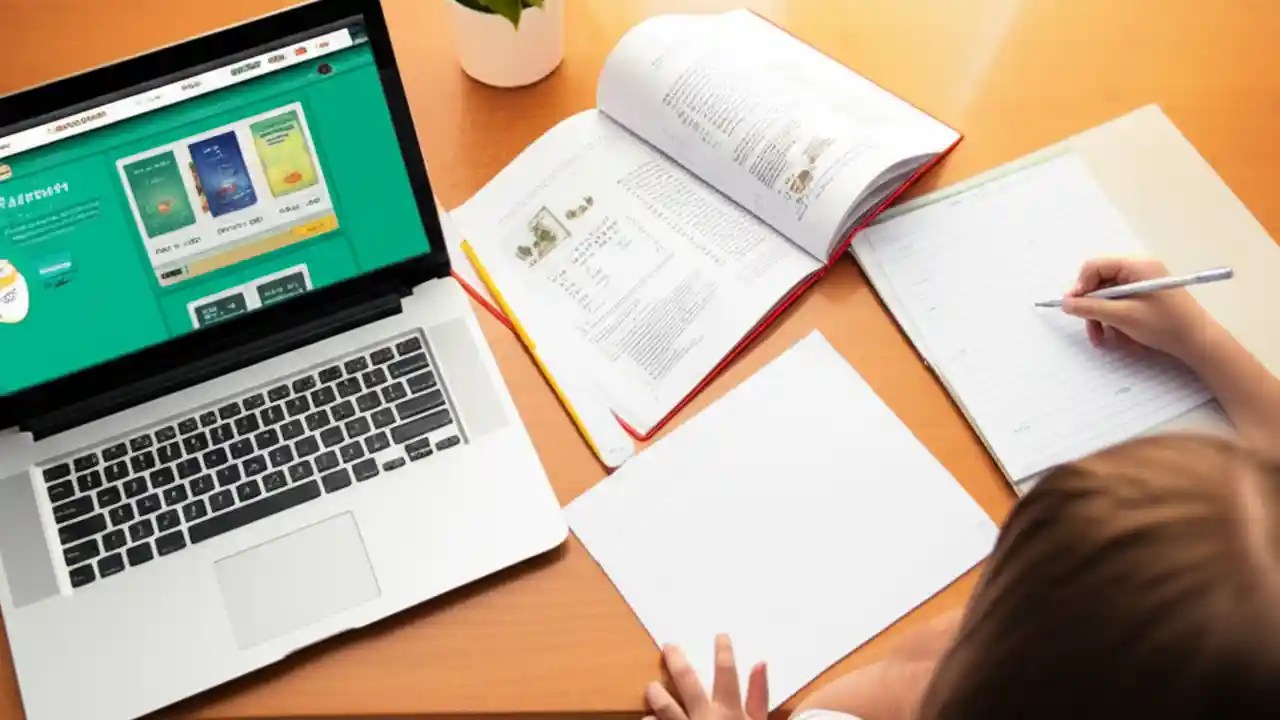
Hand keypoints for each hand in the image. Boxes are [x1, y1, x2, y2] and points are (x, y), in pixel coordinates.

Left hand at [644, 635, 767, 719]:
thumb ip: (759, 696)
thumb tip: (760, 662)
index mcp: (729, 711)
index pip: (726, 672)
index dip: (724, 650)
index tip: (720, 635)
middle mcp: (705, 718)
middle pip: (687, 681)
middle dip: (676, 660)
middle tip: (668, 647)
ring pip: (664, 707)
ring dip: (656, 693)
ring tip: (651, 686)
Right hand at [1060, 257, 1213, 362]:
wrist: (1199, 341)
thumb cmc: (1165, 325)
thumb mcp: (1123, 317)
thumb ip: (1091, 308)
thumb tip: (1066, 303)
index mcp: (1136, 265)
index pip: (1095, 266)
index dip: (1080, 286)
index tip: (1073, 307)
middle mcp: (1139, 269)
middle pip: (1101, 283)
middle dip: (1092, 308)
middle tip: (1090, 330)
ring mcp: (1144, 282)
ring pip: (1109, 297)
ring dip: (1103, 318)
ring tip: (1103, 340)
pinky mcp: (1147, 296)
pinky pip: (1122, 304)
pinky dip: (1116, 320)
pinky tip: (1120, 337)